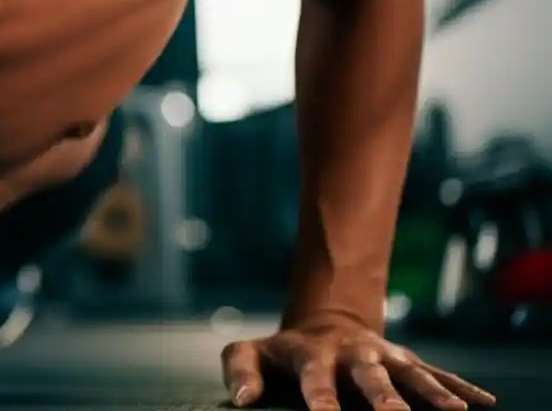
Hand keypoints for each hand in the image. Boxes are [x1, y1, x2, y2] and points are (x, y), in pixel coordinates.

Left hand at [221, 321, 496, 409]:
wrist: (324, 324)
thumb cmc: (283, 352)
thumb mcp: (250, 352)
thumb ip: (240, 371)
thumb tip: (242, 401)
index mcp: (313, 356)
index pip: (316, 380)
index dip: (321, 399)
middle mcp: (353, 356)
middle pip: (371, 378)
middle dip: (385, 400)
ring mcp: (384, 357)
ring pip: (412, 375)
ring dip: (433, 394)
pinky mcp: (407, 361)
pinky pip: (438, 375)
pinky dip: (461, 388)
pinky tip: (486, 403)